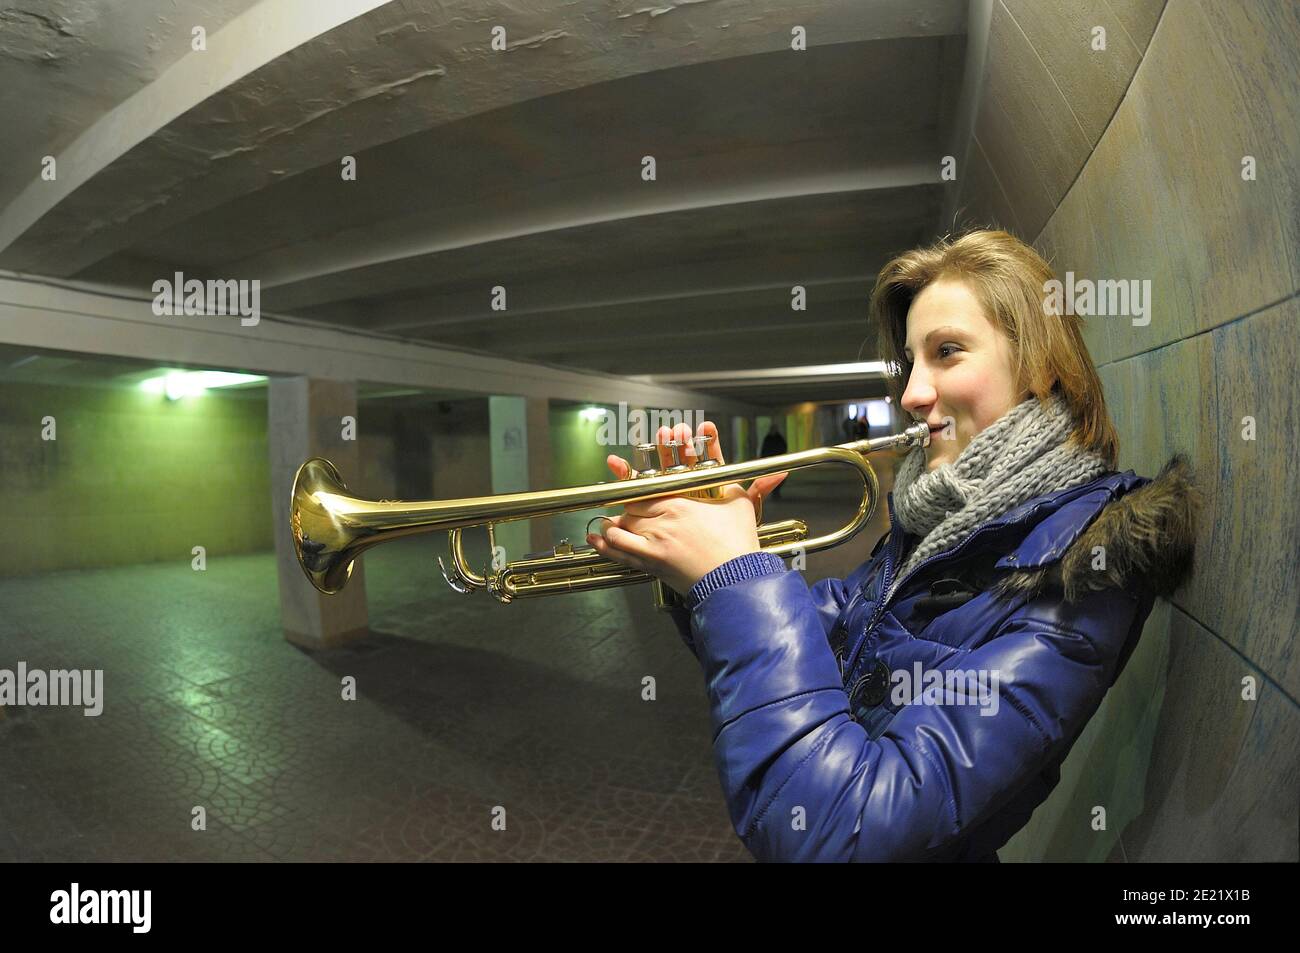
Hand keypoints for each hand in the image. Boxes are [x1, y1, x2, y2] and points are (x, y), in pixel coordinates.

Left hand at [586, 420, 788, 594]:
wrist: (736, 580)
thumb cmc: (740, 544)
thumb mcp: (744, 509)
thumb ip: (755, 486)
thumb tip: (778, 474)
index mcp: (684, 497)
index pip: (657, 475)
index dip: (642, 462)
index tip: (628, 453)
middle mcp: (666, 514)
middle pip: (636, 497)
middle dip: (626, 490)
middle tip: (616, 480)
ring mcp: (656, 537)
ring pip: (624, 520)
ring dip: (615, 517)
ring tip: (607, 516)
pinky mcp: (651, 559)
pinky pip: (621, 547)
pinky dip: (606, 541)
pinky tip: (598, 536)